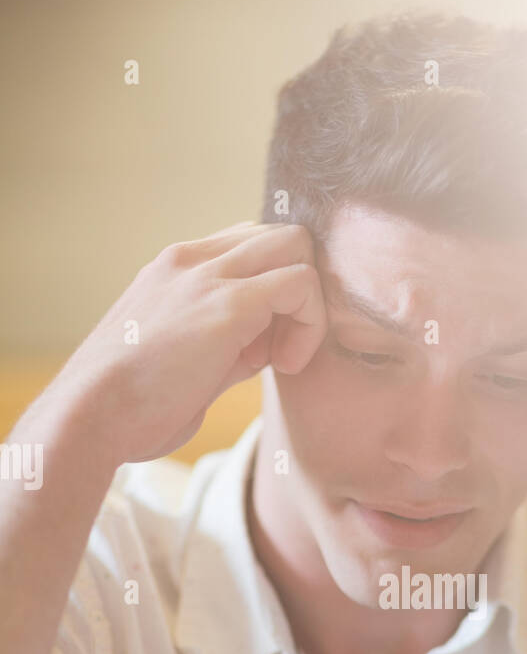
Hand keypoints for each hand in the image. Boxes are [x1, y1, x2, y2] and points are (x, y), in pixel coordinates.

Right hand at [45, 221, 327, 465]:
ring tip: (284, 359)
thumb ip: (228, 345)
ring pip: (296, 244)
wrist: (88, 417)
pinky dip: (310, 323)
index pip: (250, 246)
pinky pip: (301, 283)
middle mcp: (191, 260)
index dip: (274, 291)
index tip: (266, 346)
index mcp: (176, 269)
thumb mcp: (184, 361)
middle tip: (284, 348)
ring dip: (308, 303)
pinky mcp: (227, 305)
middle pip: (279, 236)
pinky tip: (286, 365)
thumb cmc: (130, 406)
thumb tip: (266, 346)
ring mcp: (207, 276)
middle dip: (300, 289)